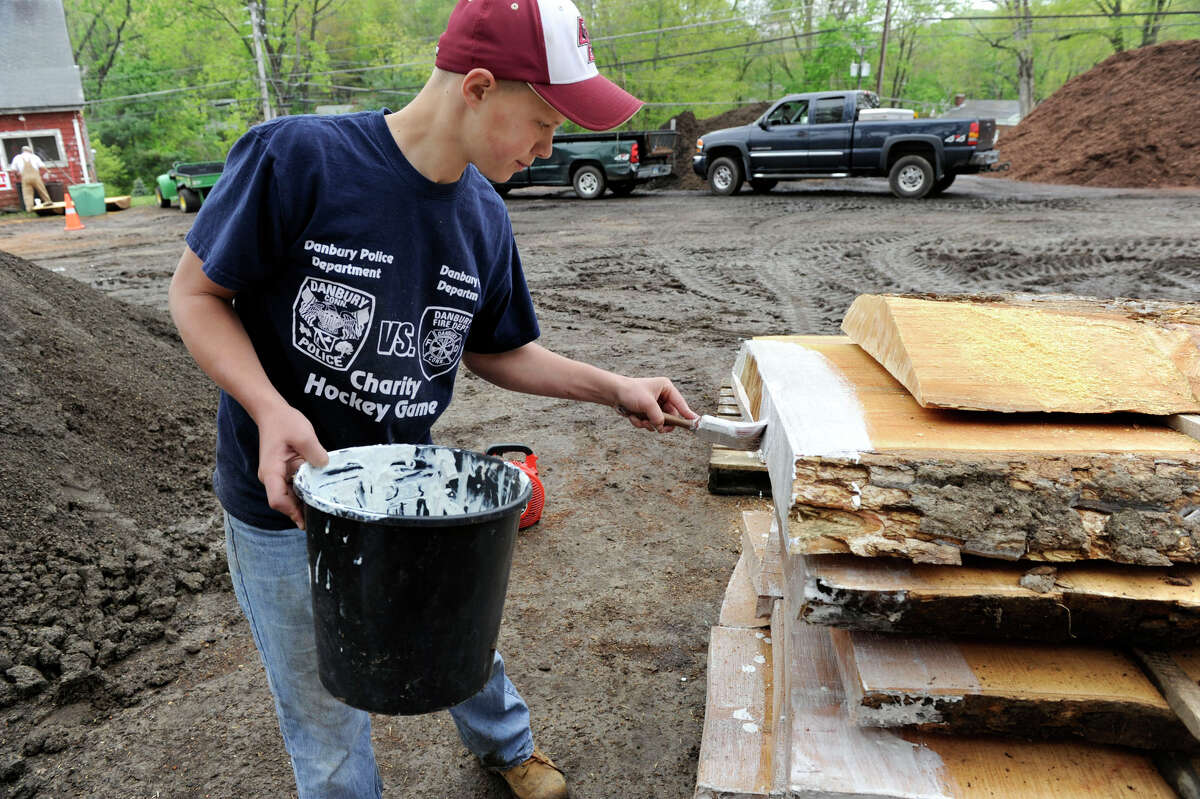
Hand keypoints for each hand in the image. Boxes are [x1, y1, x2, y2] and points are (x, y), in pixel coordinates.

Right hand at [255, 404, 327, 528]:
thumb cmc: (284, 422)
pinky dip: (302, 494)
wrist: (272, 413)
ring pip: (288, 497)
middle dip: (300, 512)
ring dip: (302, 504)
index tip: (307, 519)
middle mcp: (271, 477)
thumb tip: (325, 467)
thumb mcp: (304, 435)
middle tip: (321, 518)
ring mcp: (276, 476)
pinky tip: (317, 496)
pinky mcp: (282, 472)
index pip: (277, 499)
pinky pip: (292, 487)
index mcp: (271, 471)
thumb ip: (315, 453)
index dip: (291, 511)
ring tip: (322, 511)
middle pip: (283, 502)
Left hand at [615, 376, 695, 431]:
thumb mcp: (647, 404)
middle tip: (659, 429)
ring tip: (640, 419)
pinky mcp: (646, 412)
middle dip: (662, 423)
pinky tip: (632, 417)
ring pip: (659, 422)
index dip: (687, 413)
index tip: (694, 422)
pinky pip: (649, 423)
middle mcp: (662, 396)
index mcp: (666, 388)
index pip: (680, 403)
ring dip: (649, 423)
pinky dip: (641, 422)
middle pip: (670, 416)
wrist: (612, 393)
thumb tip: (661, 427)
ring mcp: (654, 405)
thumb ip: (658, 416)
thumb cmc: (630, 392)